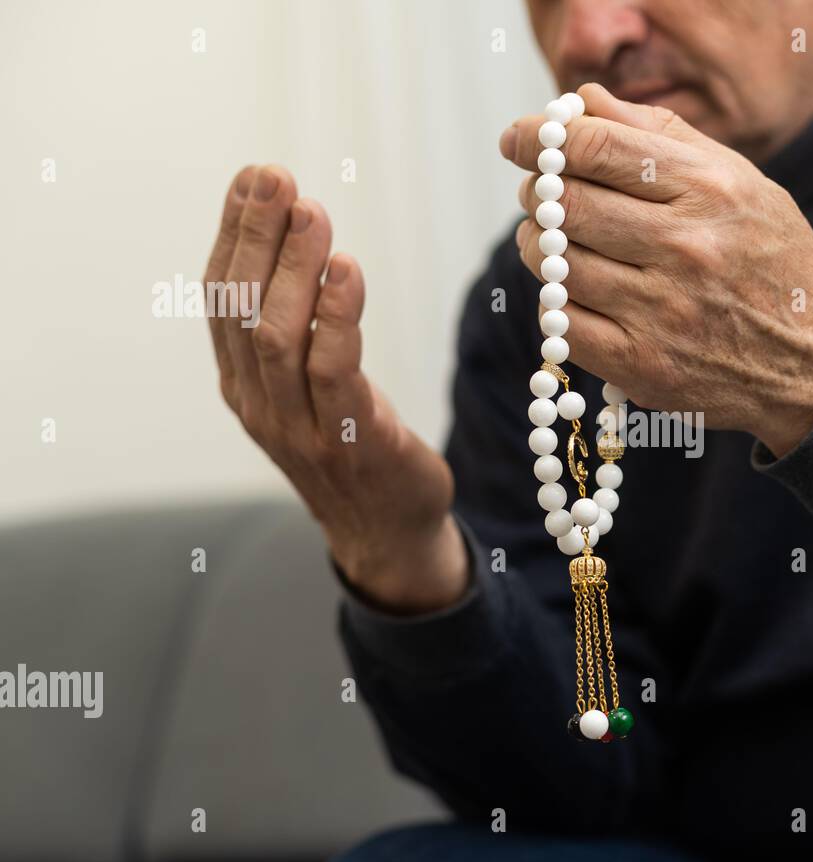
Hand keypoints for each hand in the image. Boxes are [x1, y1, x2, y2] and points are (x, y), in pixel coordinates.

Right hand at [204, 165, 466, 612]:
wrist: (386, 530)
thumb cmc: (355, 442)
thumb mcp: (312, 382)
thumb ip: (297, 323)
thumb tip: (296, 236)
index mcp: (242, 383)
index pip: (222, 297)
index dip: (233, 234)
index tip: (251, 177)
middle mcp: (257, 403)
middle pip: (241, 308)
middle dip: (254, 236)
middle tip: (274, 176)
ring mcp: (297, 427)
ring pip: (278, 335)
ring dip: (293, 268)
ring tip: (313, 211)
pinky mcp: (349, 441)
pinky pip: (332, 371)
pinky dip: (337, 317)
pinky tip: (347, 271)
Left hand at [500, 83, 812, 457]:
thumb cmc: (772, 261)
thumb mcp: (740, 182)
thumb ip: (661, 136)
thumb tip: (584, 102)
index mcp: (709, 190)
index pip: (595, 148)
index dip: (539, 137)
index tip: (518, 138)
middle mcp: (685, 247)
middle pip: (564, 203)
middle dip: (536, 191)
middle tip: (537, 192)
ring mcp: (661, 310)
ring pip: (555, 263)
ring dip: (537, 247)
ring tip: (554, 242)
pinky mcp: (642, 363)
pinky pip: (562, 322)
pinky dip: (557, 301)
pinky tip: (575, 291)